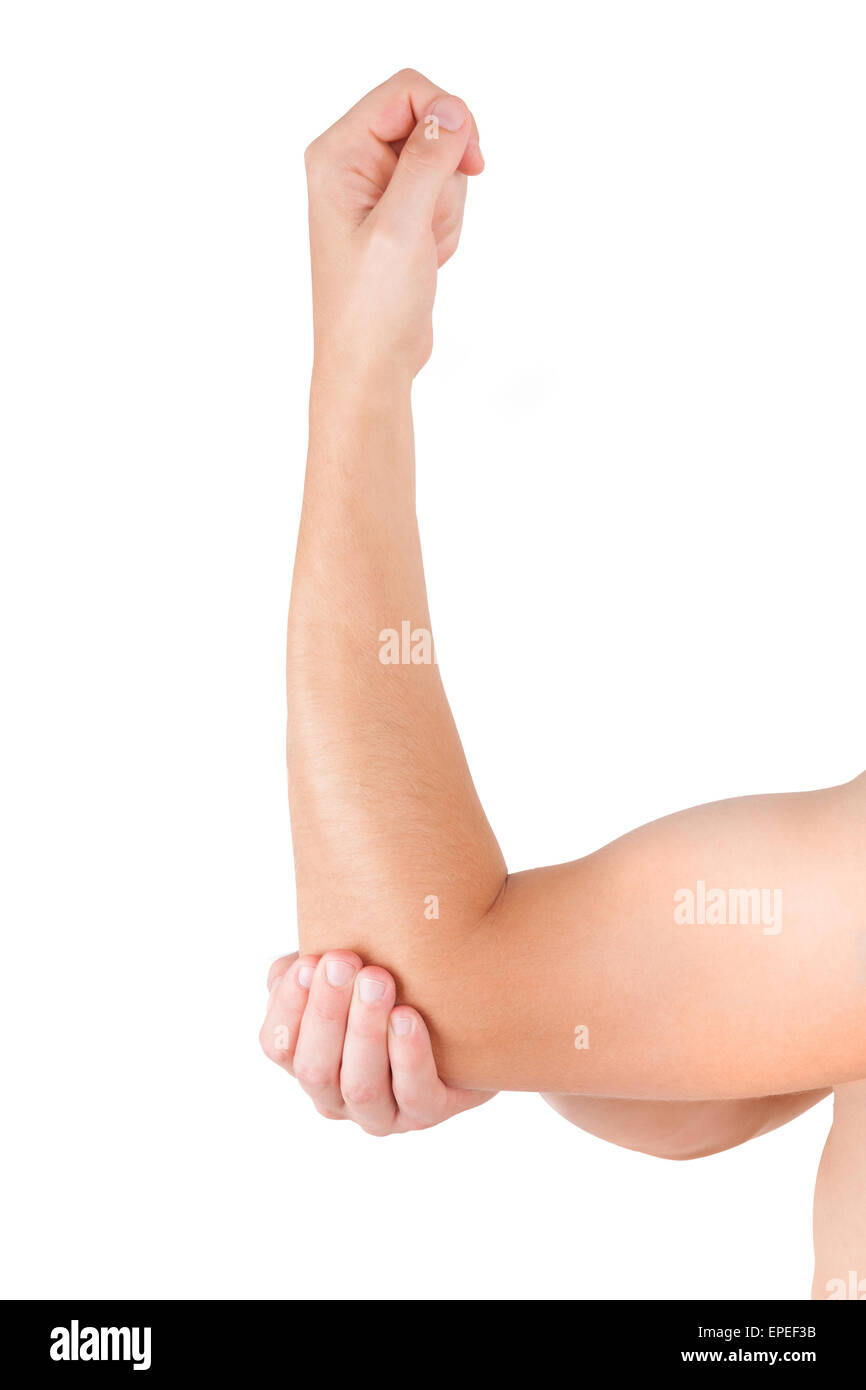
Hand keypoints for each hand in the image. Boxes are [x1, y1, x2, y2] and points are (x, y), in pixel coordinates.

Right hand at [260, 950, 494, 1134]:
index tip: (308, 963)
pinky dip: (409, 1056)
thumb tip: (301, 963)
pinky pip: (413, 1094)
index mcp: (307, 1060)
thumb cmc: (392, 988)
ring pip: (359, 1085)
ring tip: (378, 981)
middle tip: (343, 962)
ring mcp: (379, 1112)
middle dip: (326, 1013)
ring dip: (365, 1030)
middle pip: (314, 1068)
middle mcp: (335, 1095)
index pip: (277, 1044)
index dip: (287, 1007)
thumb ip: (314, 967)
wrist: (463, 1016)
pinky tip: (409, 1018)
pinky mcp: (426, 1112)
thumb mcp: (346, 973)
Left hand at [305, 69, 483, 384]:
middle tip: (428, 222)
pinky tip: (426, 257)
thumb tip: (453, 110)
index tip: (472, 159)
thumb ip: (426, 160)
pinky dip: (445, 224)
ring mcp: (375, 190)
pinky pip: (441, 195)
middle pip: (428, 125)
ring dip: (447, 205)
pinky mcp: (396, 214)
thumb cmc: (372, 307)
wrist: (371, 365)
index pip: (405, 92)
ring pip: (441, 162)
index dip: (448, 115)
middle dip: (446, 173)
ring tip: (424, 248)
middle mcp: (351, 163)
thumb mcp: (401, 227)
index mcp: (338, 154)